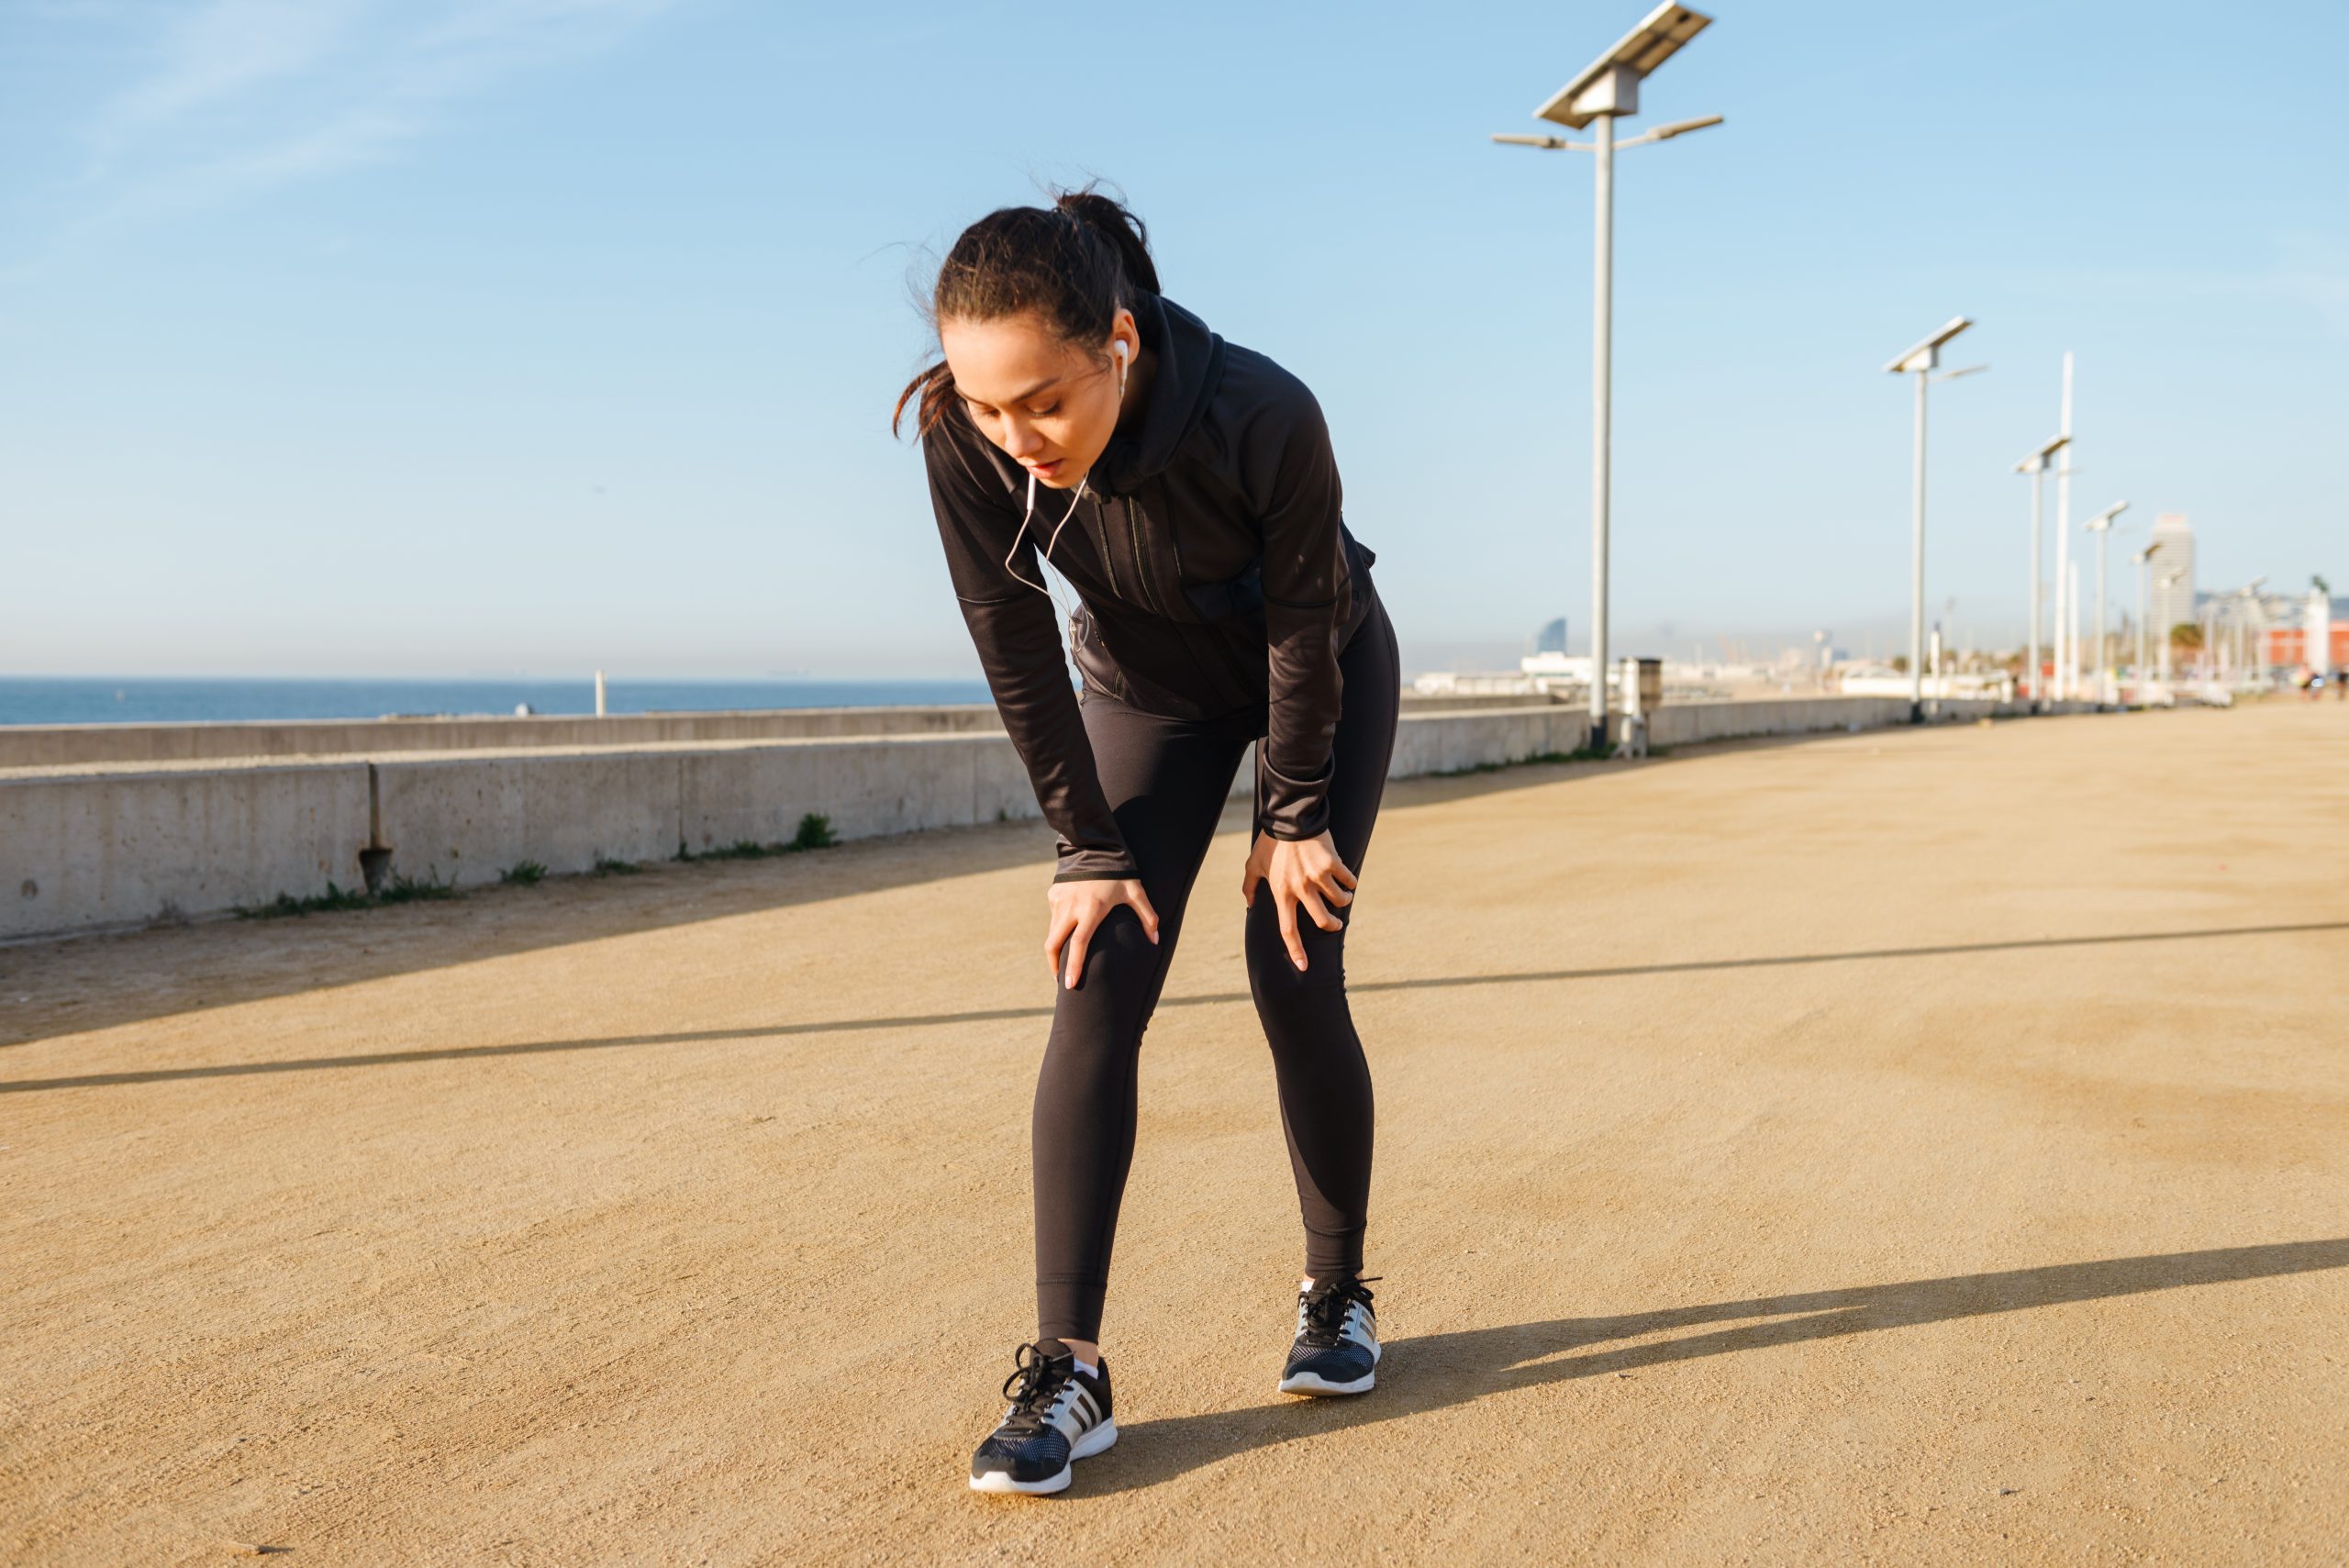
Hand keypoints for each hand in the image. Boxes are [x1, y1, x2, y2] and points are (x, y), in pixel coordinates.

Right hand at [1044, 877, 1159, 989]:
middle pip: (1053, 944)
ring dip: (1056, 949)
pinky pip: (1054, 917)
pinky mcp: (1053, 894)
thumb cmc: (1118, 872)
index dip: (1074, 965)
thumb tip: (1155, 941)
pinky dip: (1059, 927)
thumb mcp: (1136, 892)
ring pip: (1052, 932)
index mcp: (1091, 910)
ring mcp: (1059, 901)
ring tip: (1062, 962)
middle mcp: (1071, 907)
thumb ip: (1148, 917)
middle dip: (1054, 965)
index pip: (1078, 944)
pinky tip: (1068, 929)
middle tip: (1060, 981)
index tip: (1070, 984)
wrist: (1093, 846)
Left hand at [1240, 830, 1356, 971]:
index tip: (1304, 967)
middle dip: (1332, 926)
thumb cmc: (1270, 842)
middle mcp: (1301, 888)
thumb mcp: (1253, 864)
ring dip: (1344, 902)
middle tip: (1335, 924)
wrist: (1290, 818)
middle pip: (1322, 921)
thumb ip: (1249, 886)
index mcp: (1282, 893)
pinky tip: (1349, 881)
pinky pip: (1348, 881)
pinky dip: (1351, 883)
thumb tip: (1248, 905)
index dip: (1296, 950)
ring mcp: (1318, 876)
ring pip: (1339, 901)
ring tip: (1344, 897)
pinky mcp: (1332, 863)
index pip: (1288, 929)